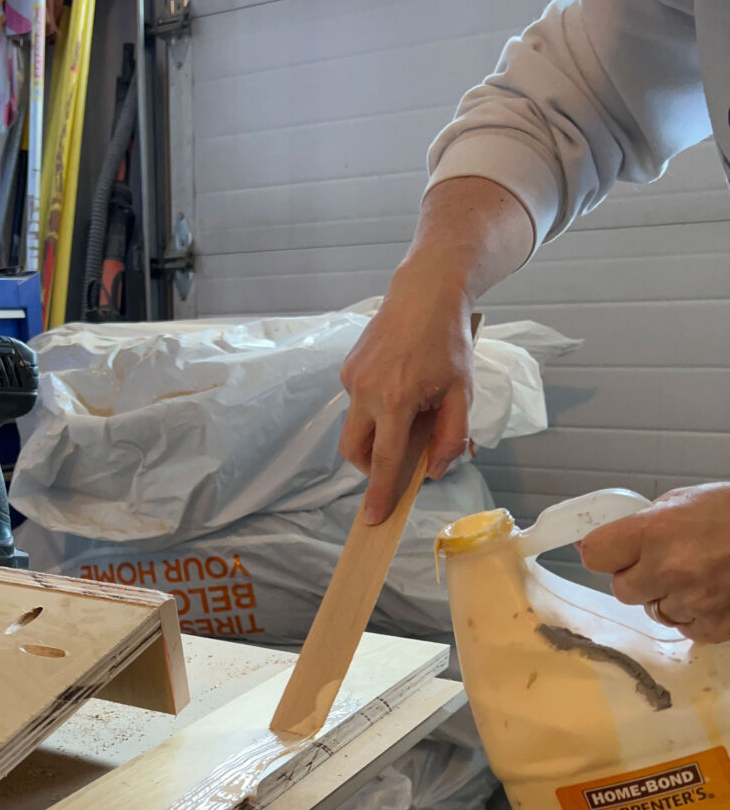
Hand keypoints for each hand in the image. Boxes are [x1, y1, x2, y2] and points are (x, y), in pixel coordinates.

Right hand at [339, 270, 474, 523]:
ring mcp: (351, 379)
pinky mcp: (347, 369)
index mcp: (396, 399)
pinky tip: (398, 385)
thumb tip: (433, 470)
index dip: (380, 492)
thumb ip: (451, 436)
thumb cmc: (448, 341)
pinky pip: (357, 403)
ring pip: (356, 427)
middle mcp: (365, 392)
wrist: (424, 292)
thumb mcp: (463, 391)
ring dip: (376, 433)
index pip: (385, 459)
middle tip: (396, 459)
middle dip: (370, 467)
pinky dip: (375, 409)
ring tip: (408, 409)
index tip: (373, 517)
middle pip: (355, 450)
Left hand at [578, 484, 729, 642]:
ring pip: (655, 611)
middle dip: (639, 577)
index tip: (613, 552)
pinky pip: (685, 628)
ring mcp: (692, 601)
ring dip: (670, 596)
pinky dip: (696, 614)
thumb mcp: (684, 502)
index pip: (596, 555)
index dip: (604, 554)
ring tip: (701, 572)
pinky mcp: (713, 626)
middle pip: (622, 589)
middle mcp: (669, 569)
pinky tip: (716, 591)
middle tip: (666, 561)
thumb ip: (640, 524)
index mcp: (655, 531)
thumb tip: (598, 542)